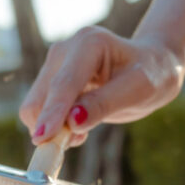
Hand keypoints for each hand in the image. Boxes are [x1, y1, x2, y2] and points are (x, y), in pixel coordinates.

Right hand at [19, 26, 184, 146]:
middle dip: (51, 126)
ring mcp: (53, 65)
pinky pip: (38, 111)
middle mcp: (64, 50)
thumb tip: (72, 122)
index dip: (53, 112)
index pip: (64, 84)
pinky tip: (76, 124)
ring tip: (82, 133)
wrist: (150, 66)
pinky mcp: (47, 80)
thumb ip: (104, 104)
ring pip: (34, 107)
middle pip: (41, 98)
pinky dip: (52, 126)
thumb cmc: (150, 74)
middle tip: (78, 142)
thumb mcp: (139, 90)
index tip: (42, 138)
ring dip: (52, 128)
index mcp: (90, 43)